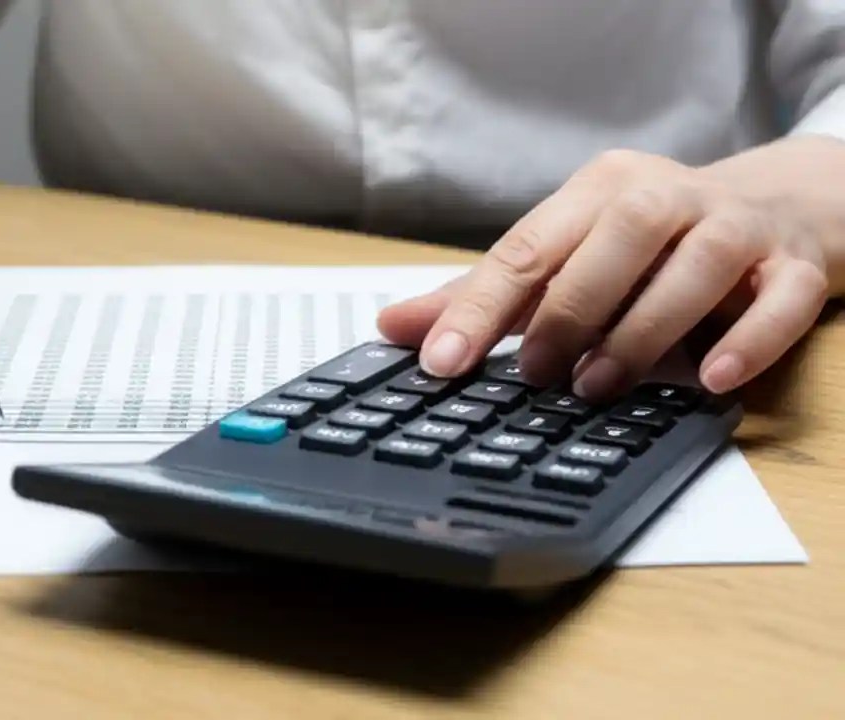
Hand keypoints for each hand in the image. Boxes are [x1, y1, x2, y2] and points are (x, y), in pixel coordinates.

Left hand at [378, 139, 843, 400]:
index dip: (478, 308)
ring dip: (642, 330)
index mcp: (599, 191)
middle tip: (535, 376)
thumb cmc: (651, 244)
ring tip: (598, 386)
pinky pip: (780, 299)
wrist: (781, 208)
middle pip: (614, 241)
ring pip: (693, 265)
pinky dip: (748, 340)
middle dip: (567, 314)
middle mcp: (666, 195)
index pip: (527, 247)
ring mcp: (736, 225)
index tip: (440, 362)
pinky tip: (712, 379)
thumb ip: (485, 296)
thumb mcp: (567, 259)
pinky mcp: (794, 263)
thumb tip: (391, 327)